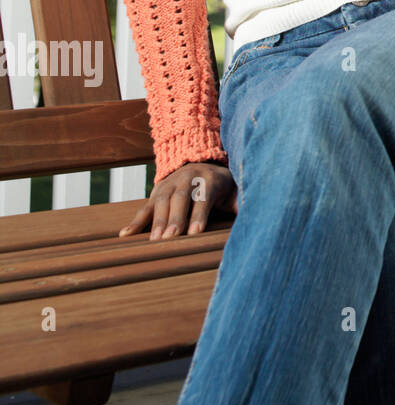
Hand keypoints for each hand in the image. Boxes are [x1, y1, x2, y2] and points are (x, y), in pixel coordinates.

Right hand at [117, 161, 238, 239]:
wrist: (198, 162)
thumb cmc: (221, 185)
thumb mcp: (234, 189)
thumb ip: (241, 202)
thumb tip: (259, 214)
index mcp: (209, 179)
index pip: (204, 197)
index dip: (199, 214)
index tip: (195, 233)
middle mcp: (187, 179)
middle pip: (180, 199)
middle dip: (175, 219)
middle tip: (170, 239)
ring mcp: (169, 185)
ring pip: (161, 202)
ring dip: (157, 222)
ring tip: (154, 242)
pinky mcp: (156, 193)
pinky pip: (144, 208)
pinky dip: (135, 221)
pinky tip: (125, 235)